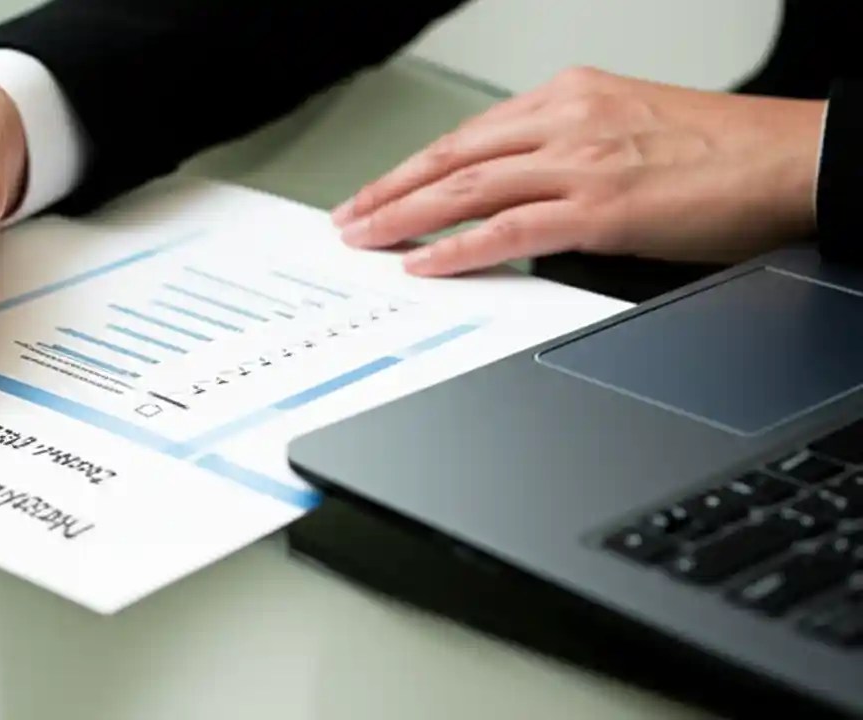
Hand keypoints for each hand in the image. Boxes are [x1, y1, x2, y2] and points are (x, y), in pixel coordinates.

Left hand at [331, 67, 825, 275]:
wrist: (794, 157)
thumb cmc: (723, 150)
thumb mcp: (627, 128)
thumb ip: (568, 151)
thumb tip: (518, 192)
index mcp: (571, 96)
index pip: (470, 135)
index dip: (415, 168)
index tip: (380, 191)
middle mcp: (566, 120)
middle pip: (452, 157)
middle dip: (390, 191)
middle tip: (349, 219)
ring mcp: (580, 162)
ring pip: (465, 189)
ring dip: (404, 218)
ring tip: (365, 241)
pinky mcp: (601, 207)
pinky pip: (508, 230)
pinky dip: (457, 249)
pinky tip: (423, 263)